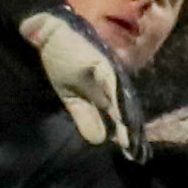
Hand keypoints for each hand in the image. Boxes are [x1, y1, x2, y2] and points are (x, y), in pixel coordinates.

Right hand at [20, 7, 150, 160]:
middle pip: (127, 110)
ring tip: (132, 143)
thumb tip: (99, 140)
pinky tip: (120, 118)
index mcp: (107, 90)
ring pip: (123, 101)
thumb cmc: (61, 61)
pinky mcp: (102, 63)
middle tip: (138, 156)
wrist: (50, 32)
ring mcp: (110, 72)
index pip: (122, 115)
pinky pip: (111, 85)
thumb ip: (85, 116)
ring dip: (128, 121)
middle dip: (132, 133)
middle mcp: (114, 81)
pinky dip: (116, 102)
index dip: (127, 134)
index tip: (132, 155)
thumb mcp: (71, 98)